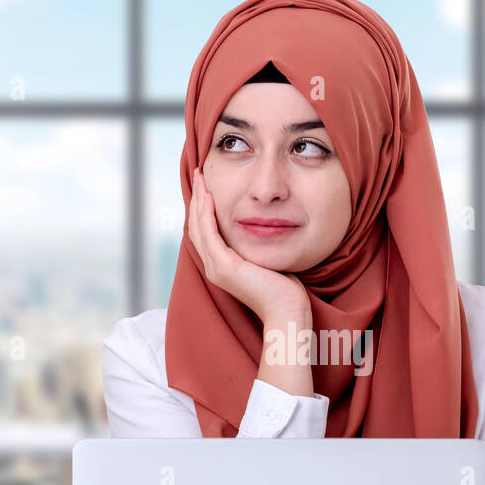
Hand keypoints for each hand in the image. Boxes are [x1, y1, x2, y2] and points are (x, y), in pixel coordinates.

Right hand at [187, 167, 311, 324]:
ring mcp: (216, 268)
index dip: (203, 207)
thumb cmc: (285, 288)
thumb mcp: (267, 258)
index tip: (206, 185)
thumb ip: (258, 244)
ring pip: (199, 226)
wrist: (287, 310)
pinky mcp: (225, 266)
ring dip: (198, 200)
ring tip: (199, 178)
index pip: (205, 231)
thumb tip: (265, 226)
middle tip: (198, 174)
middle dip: (196, 198)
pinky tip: (208, 196)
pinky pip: (210, 233)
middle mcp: (213, 267)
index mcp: (221, 266)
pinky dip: (207, 213)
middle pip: (197, 226)